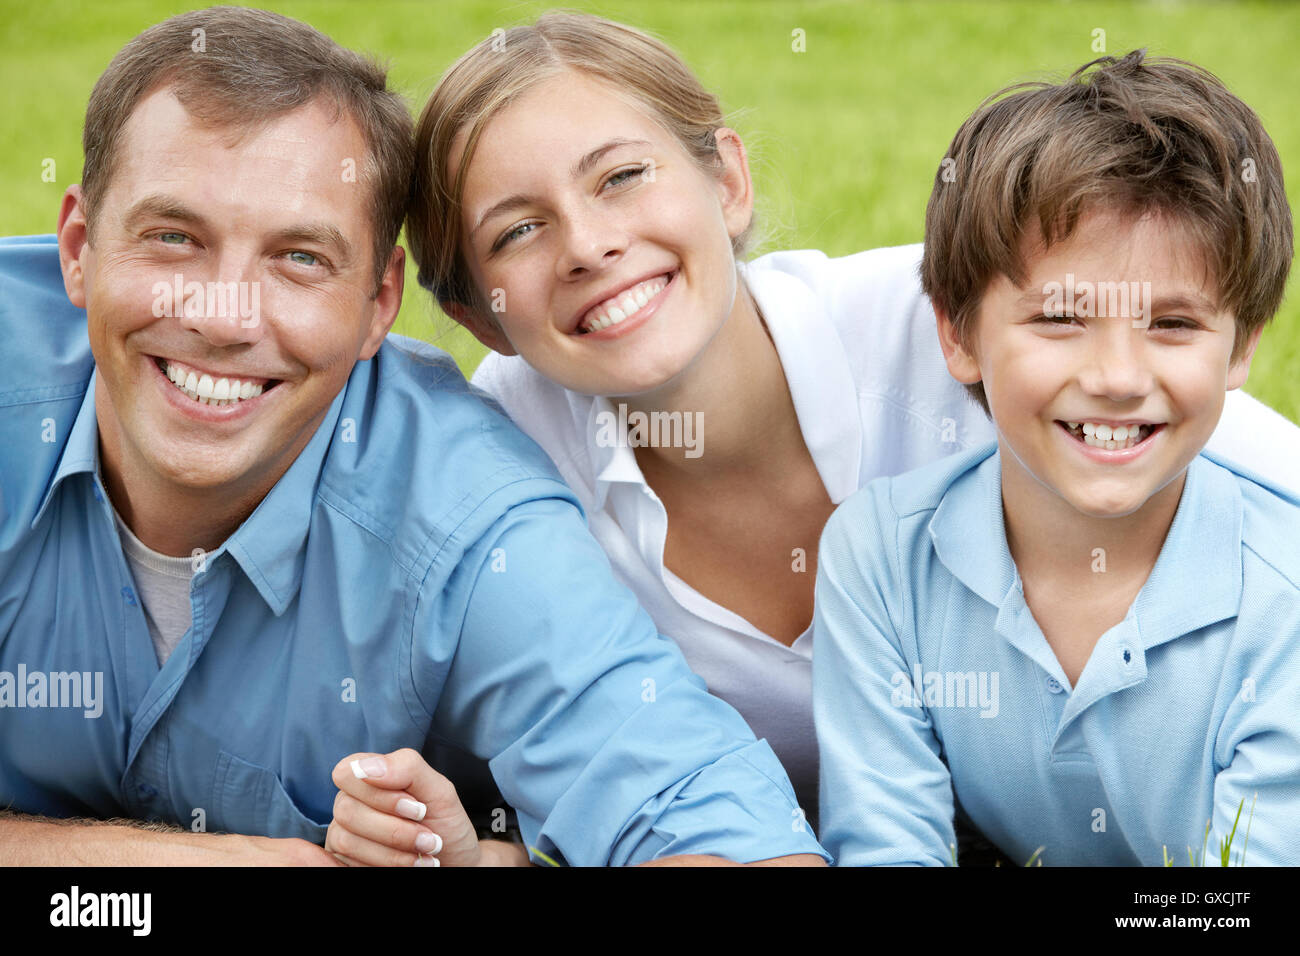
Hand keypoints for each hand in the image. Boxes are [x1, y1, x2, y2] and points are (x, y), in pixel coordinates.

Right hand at [325, 748, 483, 866]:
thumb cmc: (443, 823)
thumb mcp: (439, 791)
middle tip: (430, 839)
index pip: (347, 773)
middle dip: (395, 830)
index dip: (380, 794)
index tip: (418, 810)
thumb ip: (407, 768)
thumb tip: (366, 767)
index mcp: (367, 778)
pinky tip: (412, 865)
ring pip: (347, 841)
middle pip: (347, 811)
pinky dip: (386, 867)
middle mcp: (349, 804)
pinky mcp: (343, 862)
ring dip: (393, 853)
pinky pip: (348, 865)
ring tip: (426, 853)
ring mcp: (342, 834)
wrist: (453, 860)